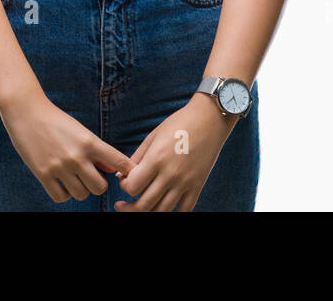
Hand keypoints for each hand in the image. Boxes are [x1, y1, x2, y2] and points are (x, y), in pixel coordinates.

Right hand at [0, 90, 131, 203]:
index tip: (125, 175)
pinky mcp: (43, 174)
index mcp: (90, 142)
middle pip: (100, 187)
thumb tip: (113, 170)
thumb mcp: (82, 132)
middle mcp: (77, 156)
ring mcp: (59, 167)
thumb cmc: (57, 121)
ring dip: (81, 189)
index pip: (119, 162)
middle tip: (91, 177)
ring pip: (82, 194)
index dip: (127, 171)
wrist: (27, 112)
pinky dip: (64, 194)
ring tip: (75, 179)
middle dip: (98, 184)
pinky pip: (61, 197)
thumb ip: (98, 152)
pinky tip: (63, 184)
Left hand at [114, 93, 237, 211]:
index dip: (124, 187)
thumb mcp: (153, 136)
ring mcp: (186, 182)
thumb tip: (122, 177)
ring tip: (139, 208)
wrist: (210, 118)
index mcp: (157, 158)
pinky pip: (184, 210)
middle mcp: (171, 174)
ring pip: (162, 211)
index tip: (125, 181)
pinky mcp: (198, 185)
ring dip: (146, 213)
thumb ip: (137, 157)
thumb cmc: (179, 123)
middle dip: (128, 208)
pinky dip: (172, 214)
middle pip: (144, 205)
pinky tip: (162, 209)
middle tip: (122, 205)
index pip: (132, 186)